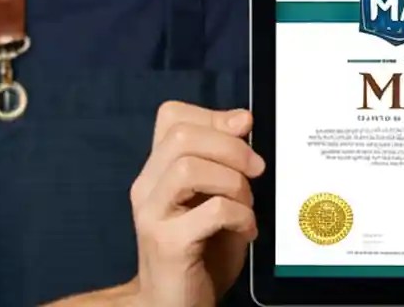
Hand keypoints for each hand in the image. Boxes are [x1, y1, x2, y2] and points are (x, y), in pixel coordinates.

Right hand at [127, 101, 264, 306]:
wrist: (174, 305)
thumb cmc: (202, 252)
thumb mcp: (214, 198)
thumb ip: (223, 161)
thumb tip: (242, 118)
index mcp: (156, 171)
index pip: (172, 116)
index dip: (213, 116)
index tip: (243, 132)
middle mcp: (147, 188)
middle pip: (182, 136)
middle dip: (230, 146)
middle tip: (256, 169)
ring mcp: (153, 216)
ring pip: (189, 168)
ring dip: (232, 181)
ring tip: (246, 204)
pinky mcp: (168, 244)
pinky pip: (212, 210)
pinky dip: (240, 215)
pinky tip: (247, 230)